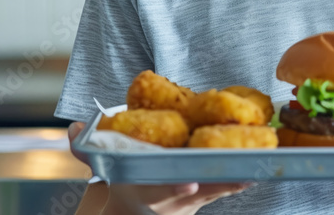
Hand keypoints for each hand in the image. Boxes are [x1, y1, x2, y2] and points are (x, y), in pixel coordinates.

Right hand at [67, 121, 254, 214]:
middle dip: (217, 186)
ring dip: (236, 179)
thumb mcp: (103, 172)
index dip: (174, 190)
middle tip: (240, 175)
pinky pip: (223, 187)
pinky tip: (260, 164)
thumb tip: (73, 128)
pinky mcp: (205, 197)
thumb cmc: (123, 187)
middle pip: (197, 196)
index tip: (190, 184)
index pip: (159, 193)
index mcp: (144, 195)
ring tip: (259, 165)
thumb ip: (88, 151)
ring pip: (216, 191)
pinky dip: (239, 177)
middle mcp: (170, 203)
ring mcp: (189, 204)